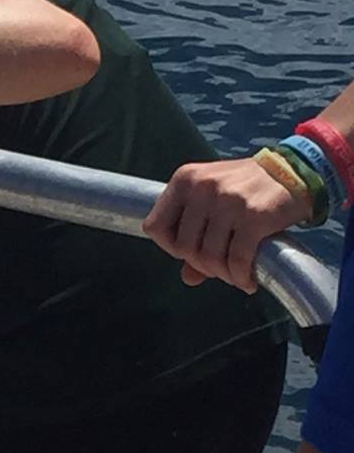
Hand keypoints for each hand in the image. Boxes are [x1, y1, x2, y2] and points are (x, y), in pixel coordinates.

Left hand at [142, 156, 311, 293]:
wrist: (299, 170)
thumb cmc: (250, 187)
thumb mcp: (216, 201)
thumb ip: (196, 236)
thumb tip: (187, 278)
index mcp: (185, 180)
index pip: (154, 227)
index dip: (168, 247)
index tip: (188, 252)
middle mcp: (203, 188)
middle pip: (182, 247)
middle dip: (200, 264)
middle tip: (220, 267)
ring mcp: (228, 201)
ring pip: (208, 257)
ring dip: (222, 274)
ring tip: (235, 274)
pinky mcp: (254, 216)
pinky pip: (236, 260)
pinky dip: (241, 277)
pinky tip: (248, 281)